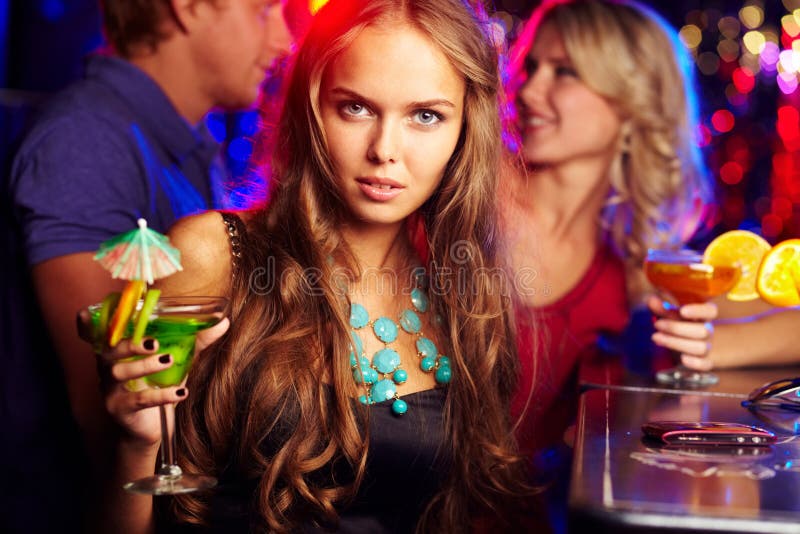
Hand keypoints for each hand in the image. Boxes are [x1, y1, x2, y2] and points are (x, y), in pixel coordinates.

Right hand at [77, 310, 229, 446]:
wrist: (148, 428)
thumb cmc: (157, 386)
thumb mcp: (177, 362)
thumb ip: (196, 341)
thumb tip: (223, 322)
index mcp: (119, 351)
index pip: (109, 332)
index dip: (110, 322)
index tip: (128, 312)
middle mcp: (108, 368)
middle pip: (108, 351)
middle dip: (130, 344)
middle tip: (154, 342)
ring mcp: (110, 390)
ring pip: (118, 373)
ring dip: (144, 365)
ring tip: (168, 360)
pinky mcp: (119, 410)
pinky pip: (138, 400)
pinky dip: (161, 395)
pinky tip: (180, 392)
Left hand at [647, 295, 717, 370]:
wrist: (693, 342)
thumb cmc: (681, 324)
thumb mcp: (673, 315)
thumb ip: (663, 308)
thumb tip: (651, 300)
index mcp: (704, 315)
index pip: (711, 311)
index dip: (699, 310)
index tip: (683, 310)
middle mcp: (708, 331)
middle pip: (703, 330)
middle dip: (677, 328)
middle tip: (657, 324)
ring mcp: (707, 346)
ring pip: (701, 348)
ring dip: (677, 343)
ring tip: (656, 337)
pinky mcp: (704, 362)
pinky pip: (706, 365)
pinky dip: (696, 363)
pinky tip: (682, 359)